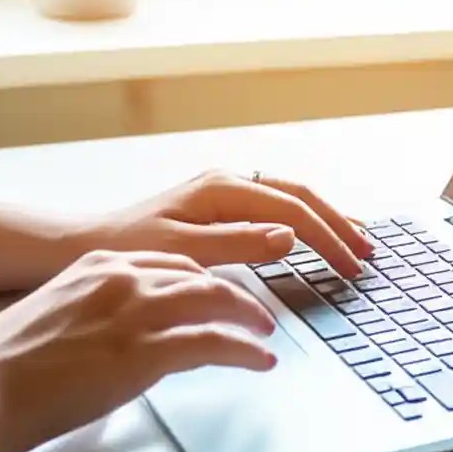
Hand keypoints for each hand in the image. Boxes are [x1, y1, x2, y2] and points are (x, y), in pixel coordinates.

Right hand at [0, 249, 277, 451]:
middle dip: (235, 295)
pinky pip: (216, 342)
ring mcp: (137, 311)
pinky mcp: (147, 350)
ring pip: (218, 301)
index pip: (171, 263)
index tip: (222, 292)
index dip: (204, 280)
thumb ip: (98, 313)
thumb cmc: (4, 367)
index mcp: (100, 264)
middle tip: (256, 311)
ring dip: (250, 318)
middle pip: (201, 276)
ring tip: (266, 333)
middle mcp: (124, 278)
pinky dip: (246, 350)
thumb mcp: (59, 317)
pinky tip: (260, 359)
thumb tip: (123, 336)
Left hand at [78, 170, 373, 279]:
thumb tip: (289, 237)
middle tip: (367, 255)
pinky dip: (305, 223)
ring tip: (356, 242)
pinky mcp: (221, 208)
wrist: (85, 249)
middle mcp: (228, 184)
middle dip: (338, 225)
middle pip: (301, 197)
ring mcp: (226, 194)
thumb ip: (238, 243)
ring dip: (326, 221)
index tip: (350, 268)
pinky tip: (317, 237)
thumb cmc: (128, 253)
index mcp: (223, 190)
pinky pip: (276, 209)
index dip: (328, 239)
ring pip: (292, 200)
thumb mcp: (183, 253)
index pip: (293, 211)